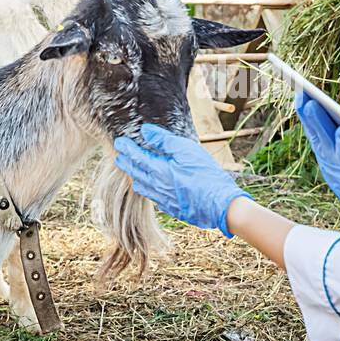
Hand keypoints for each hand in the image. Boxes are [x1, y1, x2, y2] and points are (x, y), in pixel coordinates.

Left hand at [113, 123, 250, 237]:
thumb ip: (164, 141)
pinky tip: (151, 189)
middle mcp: (157, 187)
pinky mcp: (173, 208)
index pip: (137, 158)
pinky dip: (147, 190)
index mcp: (159, 171)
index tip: (119, 142)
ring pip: (143, 188)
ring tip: (131, 173)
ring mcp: (164, 200)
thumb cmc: (206, 175)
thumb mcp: (186, 151)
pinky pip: (154, 198)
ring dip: (135, 178)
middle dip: (126, 164)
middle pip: (136, 174)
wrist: (220, 205)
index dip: (127, 149)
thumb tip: (145, 132)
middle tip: (119, 158)